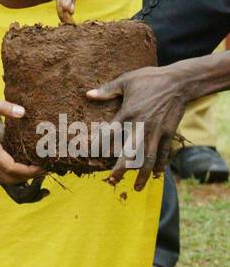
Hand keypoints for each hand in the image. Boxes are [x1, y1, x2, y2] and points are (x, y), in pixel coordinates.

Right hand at [0, 89, 43, 187]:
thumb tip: (23, 112)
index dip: (29, 171)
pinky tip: (17, 158)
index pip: (12, 169)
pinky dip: (9, 169)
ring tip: (33, 165)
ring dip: (18, 175)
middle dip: (27, 177)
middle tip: (42, 168)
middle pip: (9, 178)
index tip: (43, 167)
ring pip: (1, 175)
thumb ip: (4, 107)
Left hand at [86, 66, 187, 190]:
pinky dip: (160, 166)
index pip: (108, 134)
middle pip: (128, 154)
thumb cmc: (150, 79)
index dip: (96, 146)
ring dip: (141, 175)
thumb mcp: (126, 80)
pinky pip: (163, 153)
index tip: (87, 155)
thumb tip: (88, 95)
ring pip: (148, 159)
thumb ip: (107, 90)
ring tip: (136, 188)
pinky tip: (156, 175)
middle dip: (120, 170)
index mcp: (127, 113)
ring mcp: (156, 132)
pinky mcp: (168, 133)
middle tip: (112, 181)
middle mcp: (141, 126)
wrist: (179, 82)